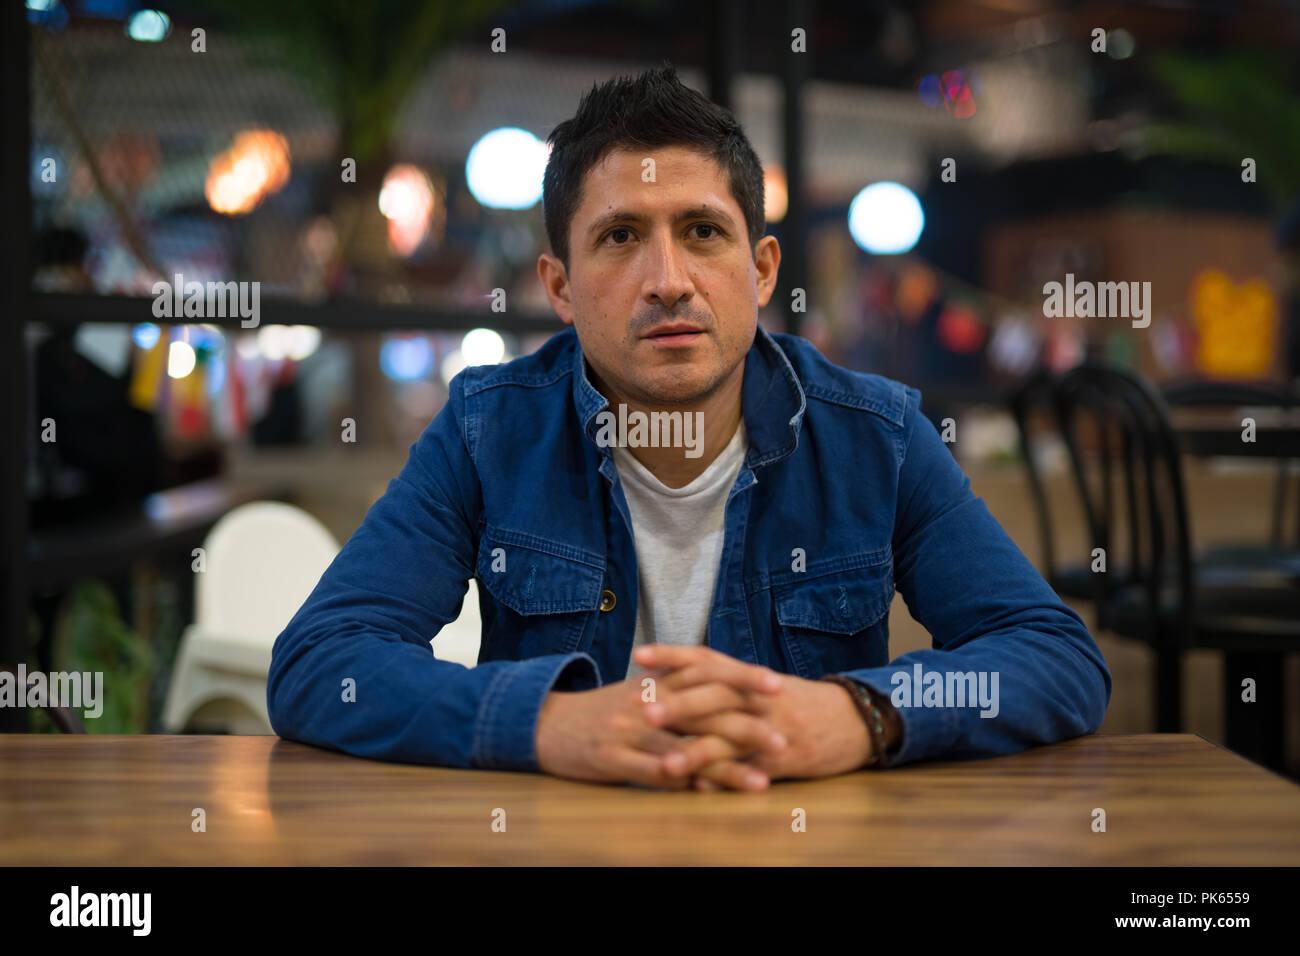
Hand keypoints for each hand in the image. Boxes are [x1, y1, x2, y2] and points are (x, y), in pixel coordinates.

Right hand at [534, 665, 785, 789]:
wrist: (548, 723)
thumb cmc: (603, 711)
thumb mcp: (639, 691)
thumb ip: (677, 690)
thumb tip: (725, 695)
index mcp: (657, 681)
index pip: (707, 673)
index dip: (743, 677)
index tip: (778, 684)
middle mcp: (647, 701)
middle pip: (704, 711)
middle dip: (747, 727)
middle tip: (783, 739)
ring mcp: (630, 730)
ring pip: (685, 748)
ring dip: (726, 767)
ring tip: (760, 781)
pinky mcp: (613, 758)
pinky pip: (654, 774)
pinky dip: (684, 785)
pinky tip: (710, 797)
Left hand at [634, 646, 874, 785]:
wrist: (856, 720)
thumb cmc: (800, 703)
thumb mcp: (764, 686)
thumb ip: (725, 684)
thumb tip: (677, 681)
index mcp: (750, 677)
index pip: (707, 658)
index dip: (672, 655)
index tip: (638, 654)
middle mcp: (760, 697)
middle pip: (715, 695)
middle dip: (677, 703)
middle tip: (640, 710)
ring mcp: (774, 728)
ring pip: (731, 736)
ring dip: (697, 750)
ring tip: (665, 764)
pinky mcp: (787, 759)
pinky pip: (754, 769)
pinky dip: (727, 780)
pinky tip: (701, 789)